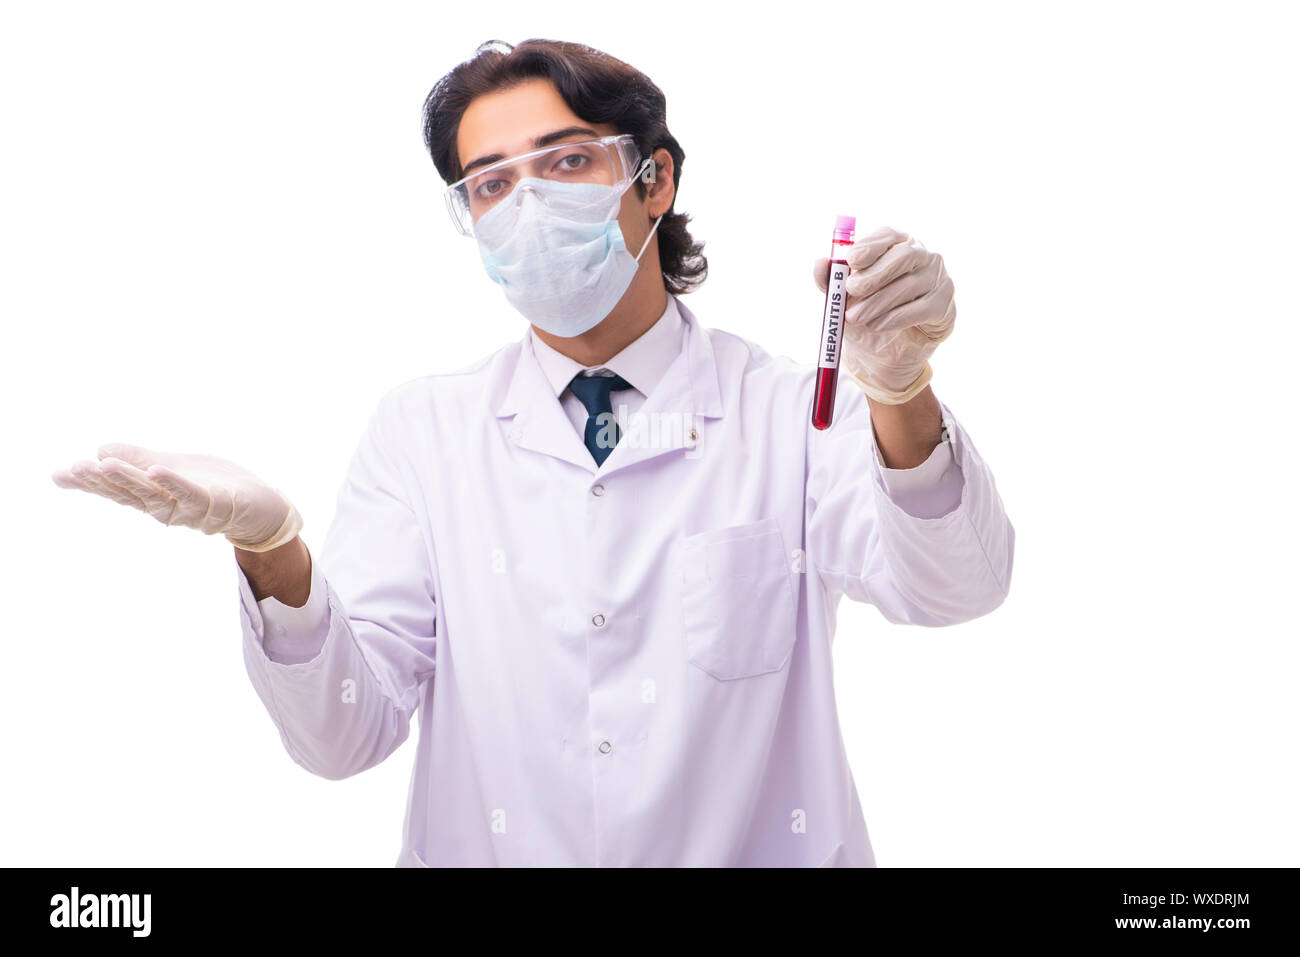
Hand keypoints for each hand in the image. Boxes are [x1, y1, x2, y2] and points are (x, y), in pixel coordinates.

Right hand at [52, 443, 302, 551]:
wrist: (261, 506)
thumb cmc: (214, 486)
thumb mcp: (172, 466)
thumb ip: (139, 461)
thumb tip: (99, 451)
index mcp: (155, 495)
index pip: (116, 489)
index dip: (88, 483)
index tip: (59, 475)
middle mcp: (168, 506)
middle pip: (129, 493)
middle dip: (101, 481)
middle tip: (73, 469)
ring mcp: (192, 508)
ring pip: (155, 495)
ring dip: (129, 480)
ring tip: (104, 465)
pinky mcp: (217, 504)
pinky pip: (193, 495)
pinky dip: (174, 484)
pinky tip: (156, 471)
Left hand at [813, 226, 955, 403]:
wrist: (885, 352)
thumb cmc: (866, 313)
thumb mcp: (843, 299)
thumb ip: (832, 282)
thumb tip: (820, 263)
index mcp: (897, 245)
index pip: (888, 235)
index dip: (870, 245)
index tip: (851, 259)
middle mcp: (922, 256)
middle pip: (904, 256)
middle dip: (874, 274)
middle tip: (851, 290)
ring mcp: (937, 279)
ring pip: (910, 285)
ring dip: (878, 302)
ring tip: (855, 316)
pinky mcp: (943, 305)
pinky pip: (922, 308)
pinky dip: (896, 317)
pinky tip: (877, 325)